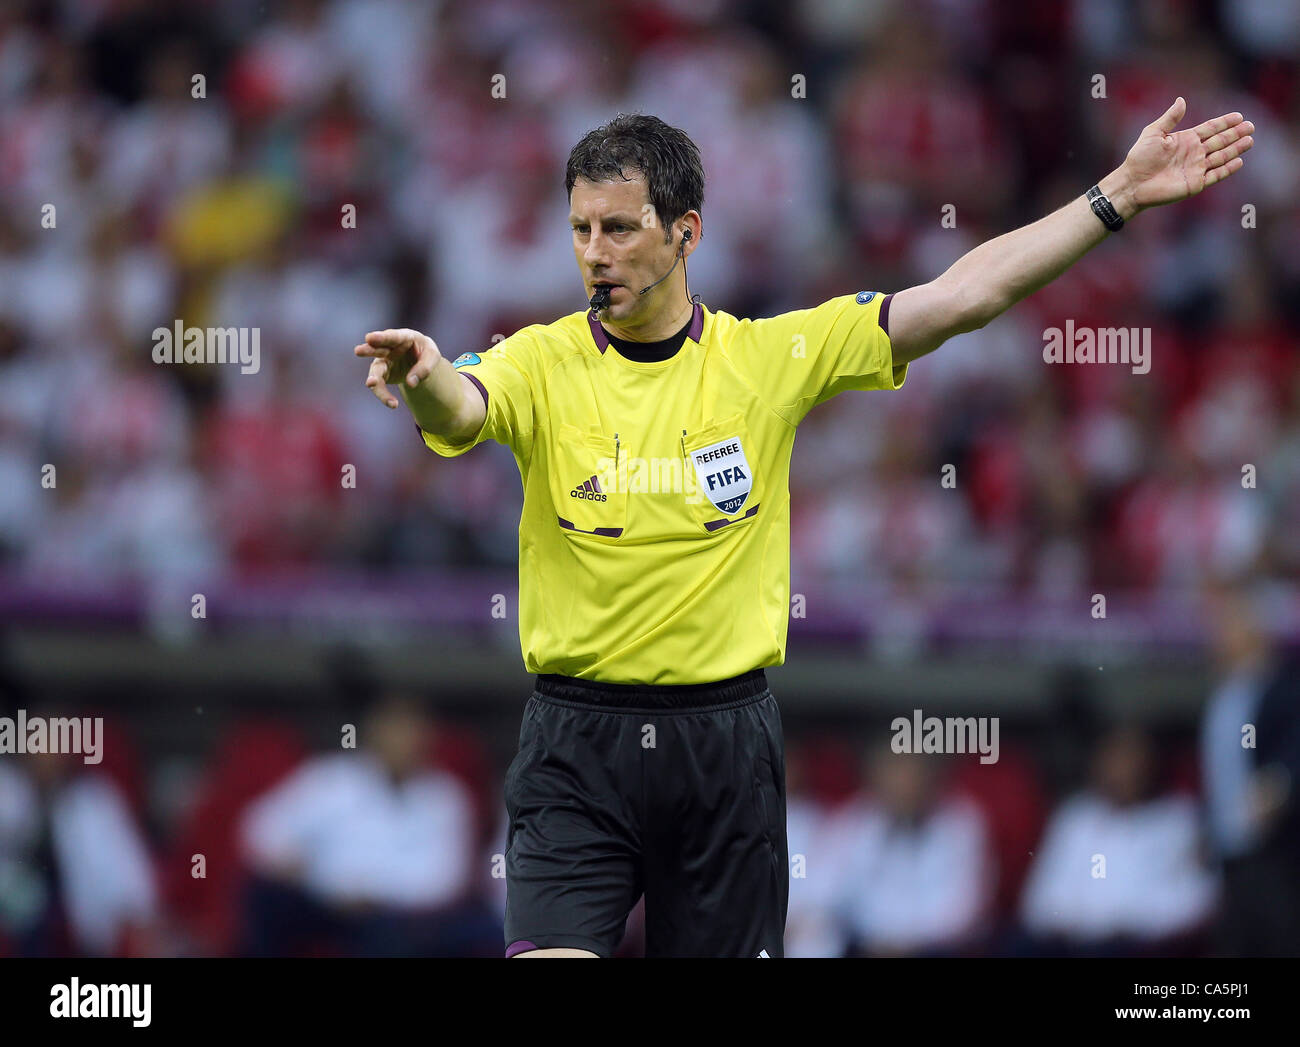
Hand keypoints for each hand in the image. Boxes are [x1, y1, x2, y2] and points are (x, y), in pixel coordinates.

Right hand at [353, 328, 443, 408]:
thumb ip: (424, 368)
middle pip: (377, 349)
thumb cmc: (425, 353)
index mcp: (404, 337)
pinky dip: (384, 395)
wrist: (420, 361)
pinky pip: (380, 385)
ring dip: (374, 379)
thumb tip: (411, 383)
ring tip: (371, 383)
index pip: (393, 336)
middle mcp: (389, 348)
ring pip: (376, 371)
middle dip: (368, 350)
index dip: (381, 338)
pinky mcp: (382, 374)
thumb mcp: (432, 357)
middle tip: (358, 350)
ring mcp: (383, 360)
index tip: (369, 338)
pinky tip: (392, 404)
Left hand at [1107, 97, 1253, 215]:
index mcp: (1185, 140)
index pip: (1210, 129)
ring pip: (1221, 157)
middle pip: (1220, 141)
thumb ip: (1170, 118)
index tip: (1239, 116)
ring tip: (1250, 140)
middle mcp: (1193, 153)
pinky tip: (1239, 161)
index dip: (1224, 122)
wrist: (1132, 183)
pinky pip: (1215, 175)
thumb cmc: (1139, 158)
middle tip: (1251, 126)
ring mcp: (1195, 168)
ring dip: (1235, 149)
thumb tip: (1181, 99)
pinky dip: (1227, 169)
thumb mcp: (1153, 133)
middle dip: (1235, 134)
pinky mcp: (1195, 184)